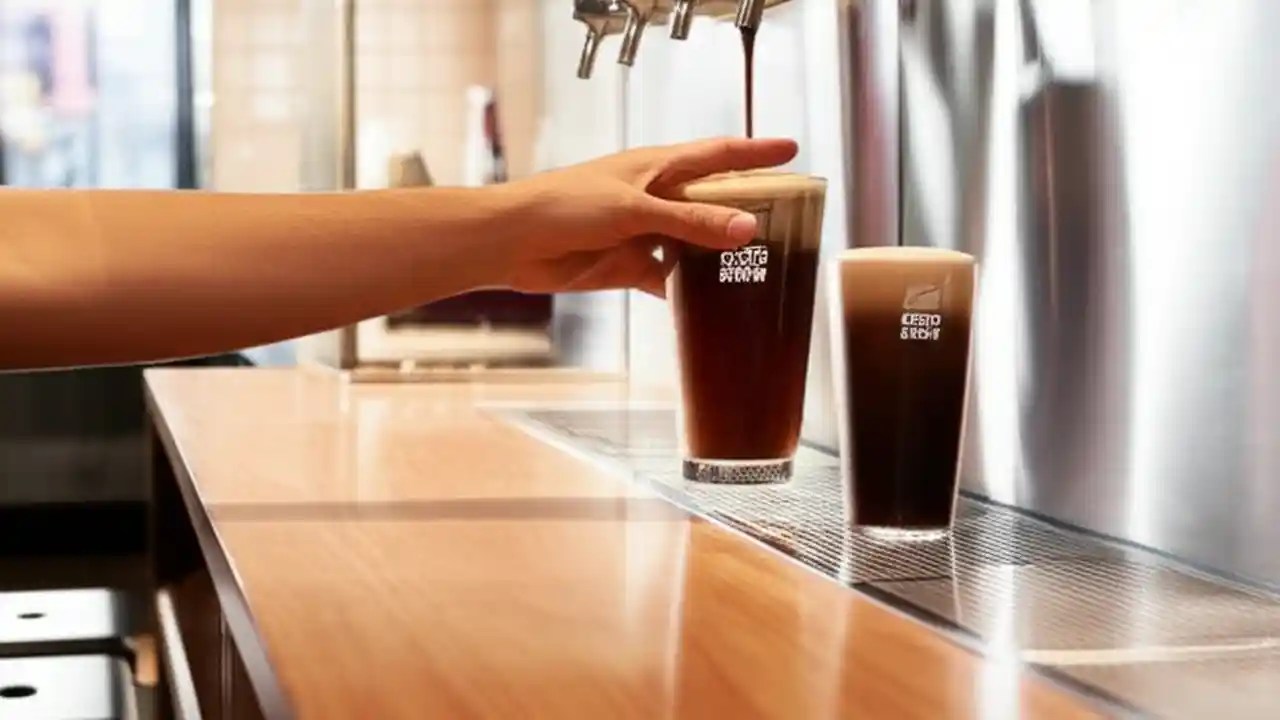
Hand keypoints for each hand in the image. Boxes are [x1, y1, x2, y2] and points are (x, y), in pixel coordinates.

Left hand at [494, 137, 797, 296]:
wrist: (513, 243)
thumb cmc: (564, 206)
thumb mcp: (635, 210)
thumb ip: (692, 220)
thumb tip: (748, 227)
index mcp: (657, 167)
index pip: (718, 155)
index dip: (755, 153)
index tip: (791, 151)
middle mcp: (654, 197)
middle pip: (712, 201)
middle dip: (748, 209)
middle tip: (791, 221)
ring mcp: (643, 233)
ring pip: (694, 244)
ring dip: (721, 257)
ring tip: (761, 270)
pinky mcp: (628, 266)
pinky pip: (668, 280)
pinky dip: (688, 293)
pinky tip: (712, 307)